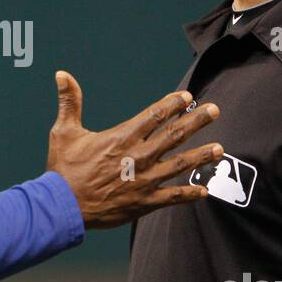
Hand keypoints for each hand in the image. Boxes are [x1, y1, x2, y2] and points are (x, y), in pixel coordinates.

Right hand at [46, 70, 221, 228]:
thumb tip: (61, 74)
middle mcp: (138, 156)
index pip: (155, 115)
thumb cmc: (63, 169)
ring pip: (180, 165)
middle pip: (174, 135)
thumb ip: (69, 102)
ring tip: (220, 148)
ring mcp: (144, 181)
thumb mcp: (64, 131)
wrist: (63, 207)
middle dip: (196, 121)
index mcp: (122, 137)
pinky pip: (173, 197)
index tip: (187, 96)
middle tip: (215, 110)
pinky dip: (190, 194)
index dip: (173, 104)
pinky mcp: (144, 203)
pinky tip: (205, 190)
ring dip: (201, 155)